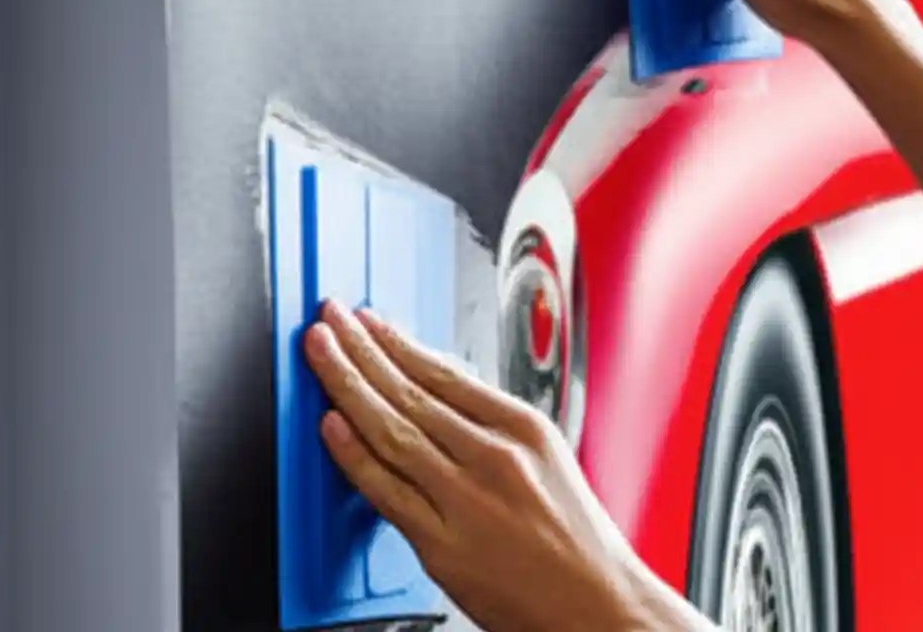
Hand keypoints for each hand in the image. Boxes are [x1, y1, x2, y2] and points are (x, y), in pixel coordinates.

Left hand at [303, 301, 712, 631]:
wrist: (600, 606)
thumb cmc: (579, 543)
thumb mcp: (550, 461)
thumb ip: (495, 428)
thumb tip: (439, 393)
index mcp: (525, 429)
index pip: (446, 372)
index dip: (398, 342)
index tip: (368, 321)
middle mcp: (495, 458)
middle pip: (412, 391)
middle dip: (362, 349)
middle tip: (329, 319)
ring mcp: (467, 501)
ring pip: (393, 430)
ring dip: (347, 385)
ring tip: (321, 352)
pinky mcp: (444, 547)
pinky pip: (388, 493)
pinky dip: (355, 457)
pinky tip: (331, 426)